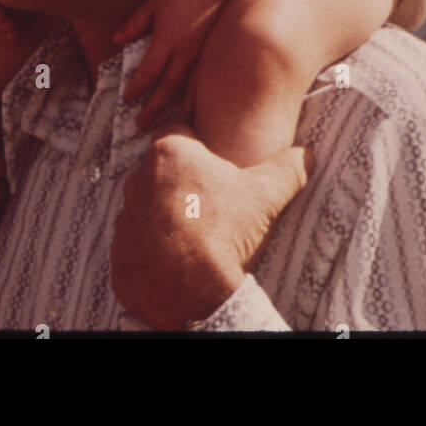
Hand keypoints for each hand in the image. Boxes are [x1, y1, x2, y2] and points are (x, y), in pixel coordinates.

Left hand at [111, 122, 312, 328]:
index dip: (200, 151)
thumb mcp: (265, 193)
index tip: (216, 169)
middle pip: (162, 173)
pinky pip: (135, 248)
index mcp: (168, 153)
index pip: (180, 135)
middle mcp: (137, 180)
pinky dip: (152, 254)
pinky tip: (176, 264)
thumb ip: (287, 167)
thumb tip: (307, 154)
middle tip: (210, 207)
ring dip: (164, 219)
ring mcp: (124, 219)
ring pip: (146, 210)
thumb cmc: (224, 231)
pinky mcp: (118, 256)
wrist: (194, 291)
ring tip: (194, 238)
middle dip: (182, 186)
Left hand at [113, 0, 229, 128]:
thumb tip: (115, 40)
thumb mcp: (153, 3)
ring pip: (188, 89)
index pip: (149, 72)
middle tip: (140, 124)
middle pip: (167, 88)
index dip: (137, 88)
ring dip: (176, 110)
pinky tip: (194, 108)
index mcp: (167, 40)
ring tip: (170, 126)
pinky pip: (204, 81)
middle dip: (153, 107)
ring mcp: (203, 54)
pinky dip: (197, 98)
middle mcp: (185, 52)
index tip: (127, 99)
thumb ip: (134, 24)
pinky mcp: (215, 53)